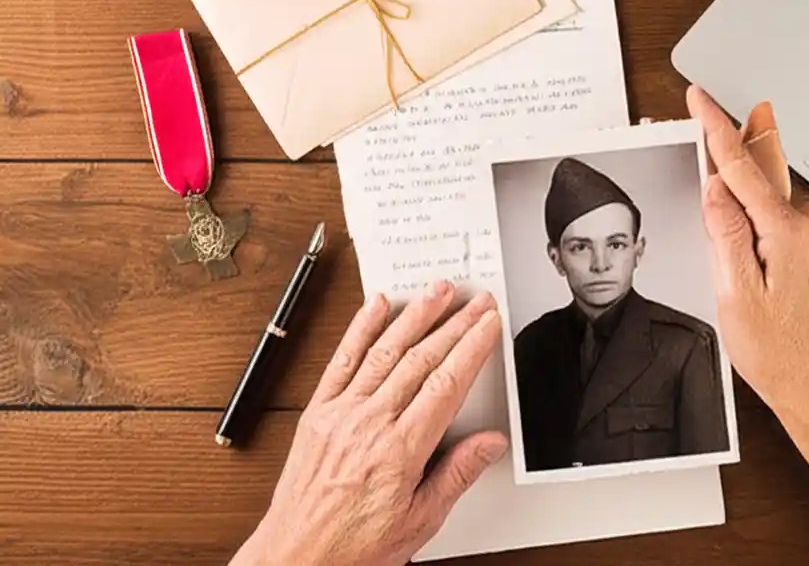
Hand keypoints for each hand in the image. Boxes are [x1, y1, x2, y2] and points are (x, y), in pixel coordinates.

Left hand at [231, 283, 507, 565]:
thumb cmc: (354, 546)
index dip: (471, 348)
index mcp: (399, 451)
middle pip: (420, 359)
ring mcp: (340, 414)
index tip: (488, 325)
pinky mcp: (318, 413)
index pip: (445, 384)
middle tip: (476, 301)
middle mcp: (368, 425)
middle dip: (454, 324)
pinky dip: (360, 330)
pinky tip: (377, 307)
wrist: (296, 558)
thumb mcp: (420, 521)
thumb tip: (489, 443)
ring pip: (384, 351)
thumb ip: (457, 474)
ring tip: (437, 291)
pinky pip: (341, 361)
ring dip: (414, 316)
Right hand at [686, 86, 808, 419]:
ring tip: (721, 150)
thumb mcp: (735, 291)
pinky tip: (733, 199)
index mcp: (784, 231)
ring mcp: (804, 233)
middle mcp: (802, 224)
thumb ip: (725, 233)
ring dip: (737, 171)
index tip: (699, 98)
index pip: (739, 166)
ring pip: (763, 184)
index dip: (714, 126)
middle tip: (713, 104)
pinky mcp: (801, 244)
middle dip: (732, 135)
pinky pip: (768, 205)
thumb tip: (715, 187)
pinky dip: (747, 196)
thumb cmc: (776, 348)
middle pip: (757, 164)